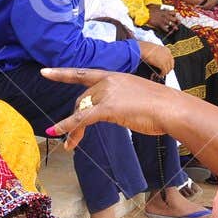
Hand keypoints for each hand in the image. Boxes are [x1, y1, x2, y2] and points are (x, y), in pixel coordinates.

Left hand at [41, 66, 189, 148]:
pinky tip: (59, 134)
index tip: (44, 72)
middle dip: (75, 119)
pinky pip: (81, 118)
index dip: (62, 74)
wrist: (172, 109)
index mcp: (115, 75)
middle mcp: (108, 81)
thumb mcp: (137, 96)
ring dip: (71, 129)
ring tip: (69, 145)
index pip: (83, 73)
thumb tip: (114, 111)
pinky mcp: (107, 108)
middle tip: (73, 138)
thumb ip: (121, 99)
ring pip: (80, 110)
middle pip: (82, 99)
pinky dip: (67, 127)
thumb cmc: (161, 106)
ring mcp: (107, 93)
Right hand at [138, 40, 174, 76]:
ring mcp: (166, 60)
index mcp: (167, 50)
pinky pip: (164, 71)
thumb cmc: (146, 48)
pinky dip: (162, 74)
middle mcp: (168, 55)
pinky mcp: (162, 64)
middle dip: (168, 69)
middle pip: (171, 65)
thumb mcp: (155, 50)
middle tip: (165, 72)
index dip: (169, 64)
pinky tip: (159, 75)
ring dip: (165, 72)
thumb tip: (158, 60)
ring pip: (168, 69)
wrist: (144, 49)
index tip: (167, 67)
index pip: (171, 59)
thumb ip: (159, 54)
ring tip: (161, 74)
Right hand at [145, 4, 180, 34]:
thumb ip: (160, 6)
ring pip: (171, 24)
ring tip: (176, 29)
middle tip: (178, 22)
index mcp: (165, 11)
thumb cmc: (149, 9)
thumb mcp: (156, 6)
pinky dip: (167, 30)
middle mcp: (165, 16)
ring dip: (174, 27)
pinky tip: (167, 31)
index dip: (175, 14)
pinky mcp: (160, 24)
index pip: (173, 12)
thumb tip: (161, 6)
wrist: (145, 14)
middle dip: (176, 21)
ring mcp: (163, 20)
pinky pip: (165, 28)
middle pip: (174, 19)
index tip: (175, 16)